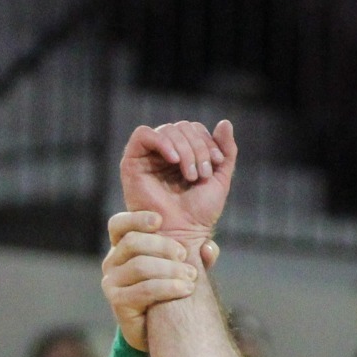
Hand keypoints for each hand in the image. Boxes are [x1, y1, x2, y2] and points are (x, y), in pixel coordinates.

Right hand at [101, 212, 218, 350]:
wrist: (159, 329)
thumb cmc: (170, 290)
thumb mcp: (184, 267)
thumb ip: (197, 254)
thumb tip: (208, 248)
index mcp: (123, 246)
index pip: (119, 224)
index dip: (136, 219)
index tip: (159, 220)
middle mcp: (112, 261)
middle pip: (133, 242)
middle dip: (163, 246)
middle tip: (184, 255)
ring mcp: (111, 282)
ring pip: (140, 266)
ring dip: (170, 270)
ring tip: (191, 277)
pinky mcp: (117, 302)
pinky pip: (144, 290)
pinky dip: (168, 288)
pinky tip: (185, 290)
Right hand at [117, 120, 236, 252]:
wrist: (183, 233)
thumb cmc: (200, 213)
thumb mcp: (220, 178)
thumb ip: (226, 152)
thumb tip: (225, 122)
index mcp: (183, 154)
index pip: (194, 129)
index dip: (208, 141)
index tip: (218, 162)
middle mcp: (164, 153)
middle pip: (182, 127)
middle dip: (198, 147)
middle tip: (203, 174)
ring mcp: (147, 156)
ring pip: (167, 130)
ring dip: (185, 150)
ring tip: (192, 175)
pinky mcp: (131, 162)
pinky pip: (143, 134)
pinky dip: (162, 142)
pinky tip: (174, 160)